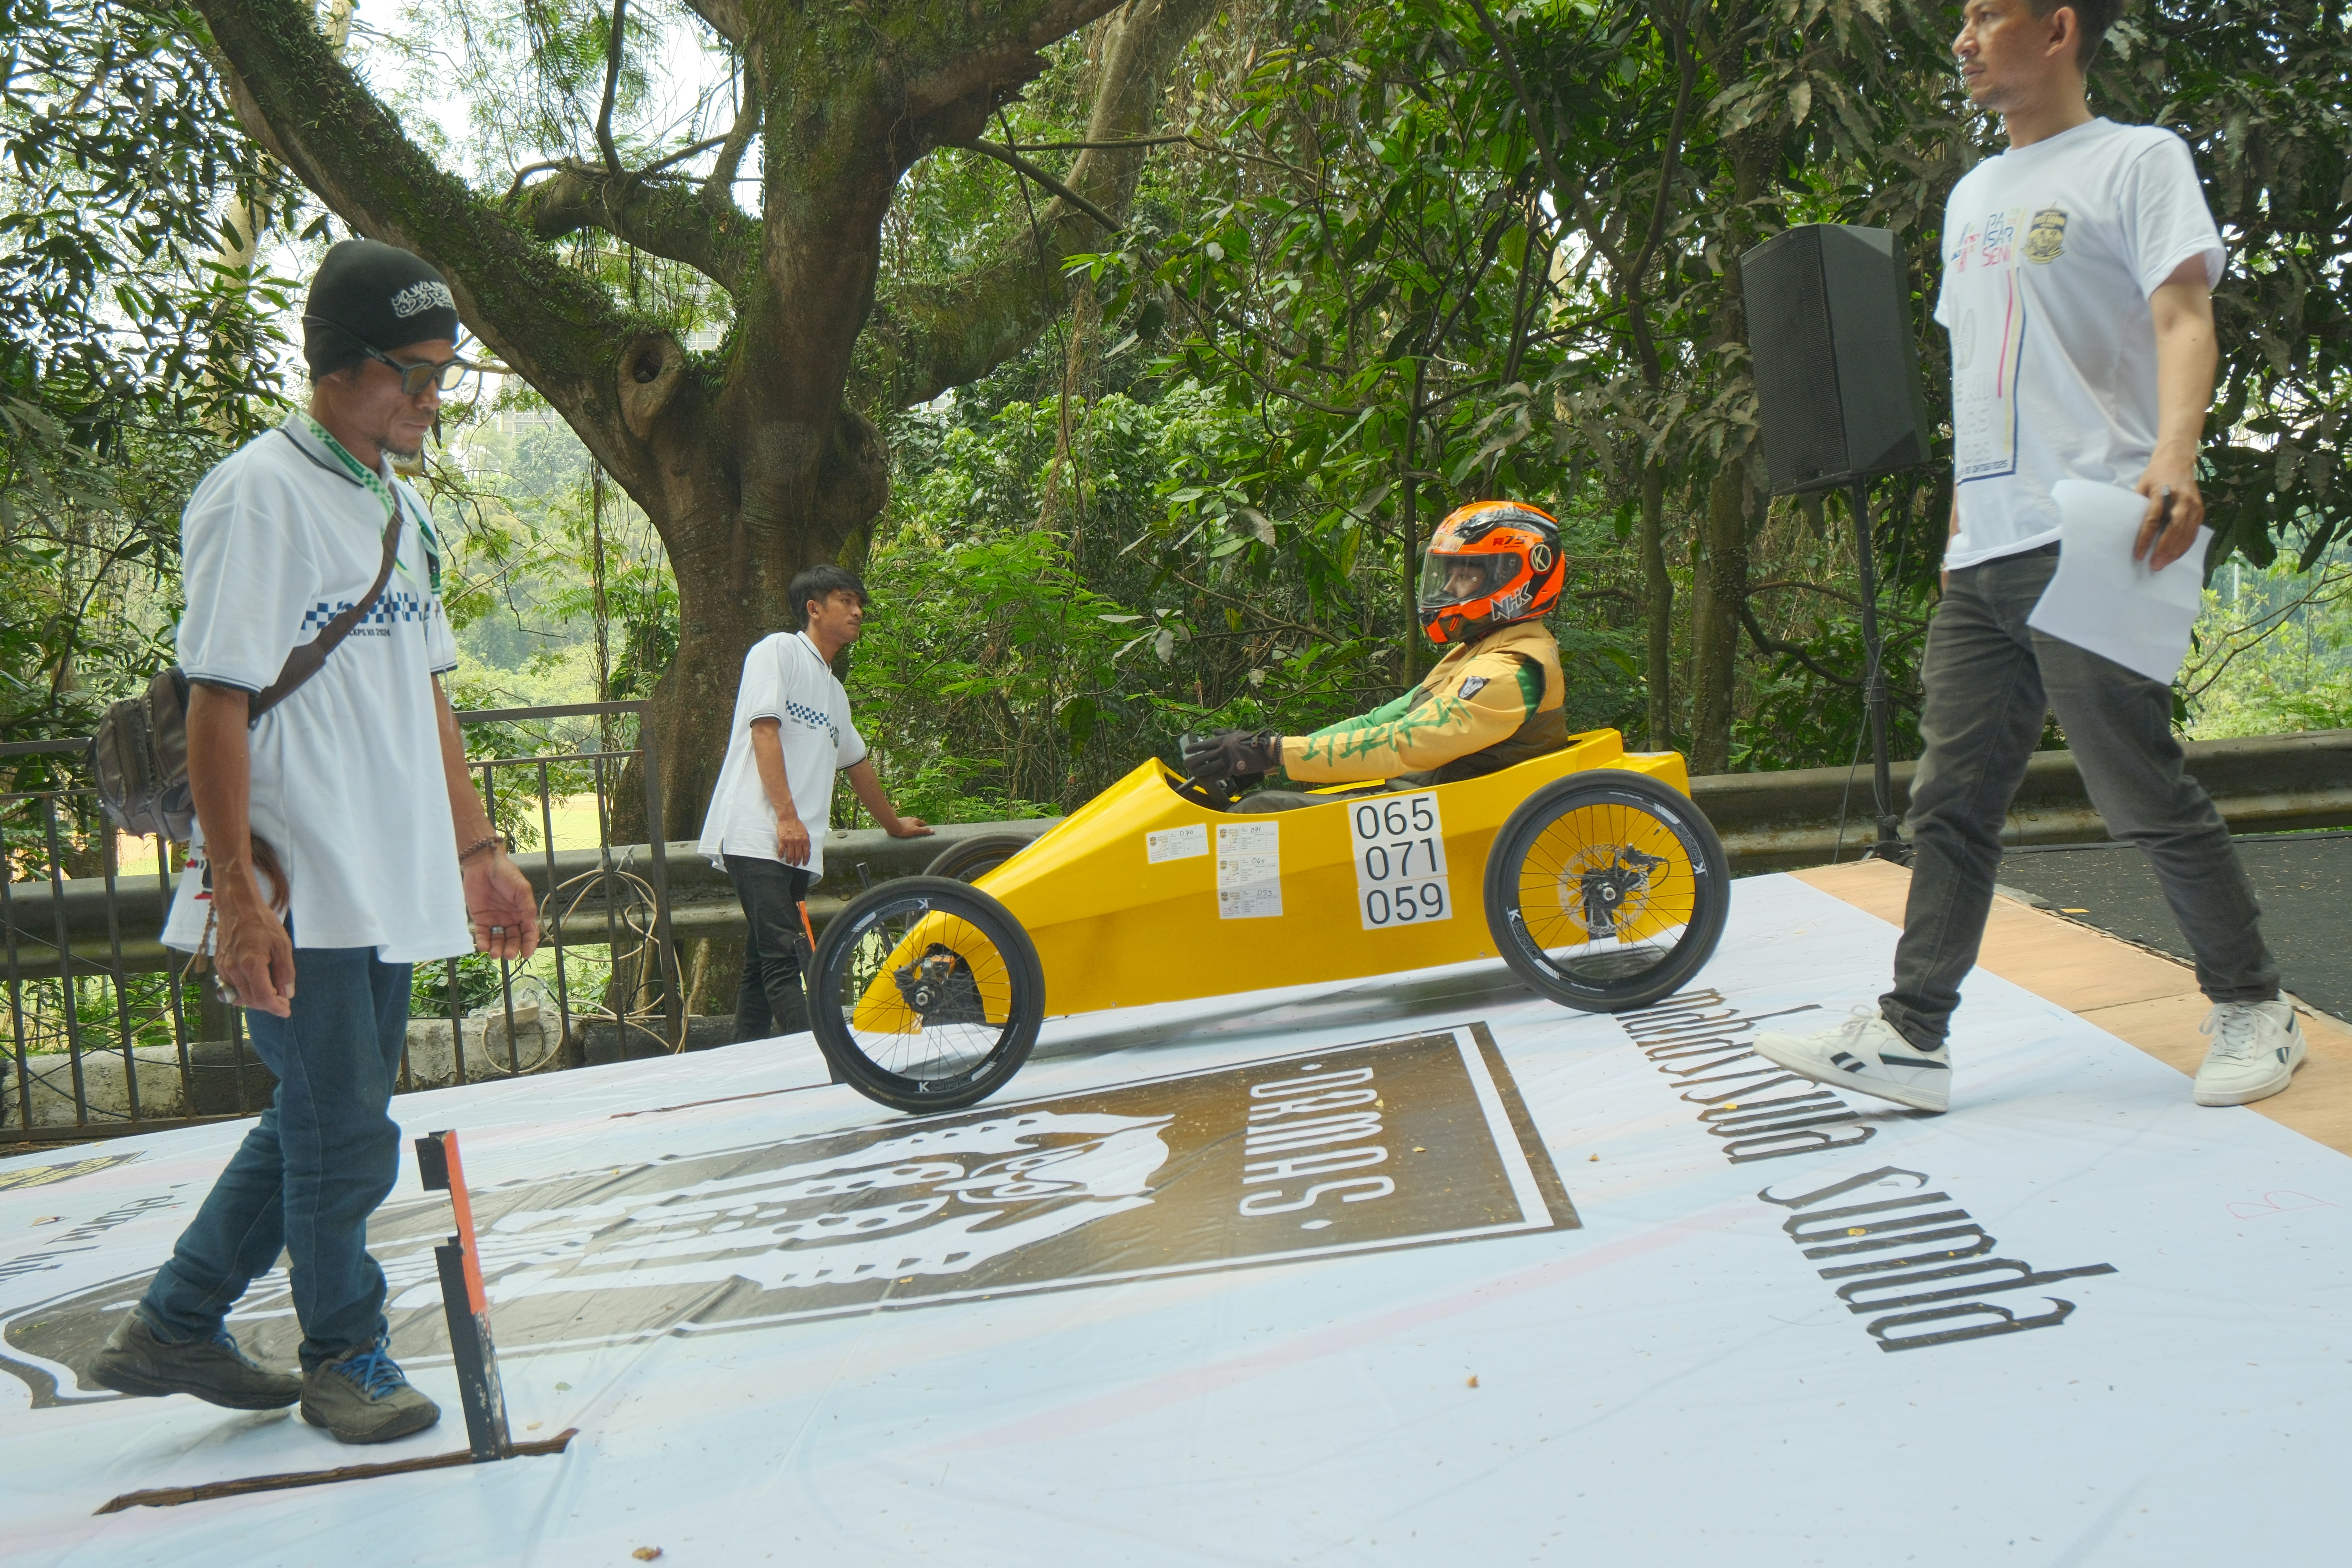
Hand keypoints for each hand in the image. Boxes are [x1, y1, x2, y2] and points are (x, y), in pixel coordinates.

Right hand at [213, 878, 295, 1017]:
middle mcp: (234, 970)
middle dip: (268, 1005)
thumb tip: (287, 993)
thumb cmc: (263, 923)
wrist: (237, 907)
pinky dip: (244, 991)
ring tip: (271, 993)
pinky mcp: (219, 965)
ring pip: (239, 996)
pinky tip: (256, 985)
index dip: (276, 1008)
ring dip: (256, 999)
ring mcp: (223, 968)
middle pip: (250, 1000)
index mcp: (252, 965)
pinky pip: (230, 986)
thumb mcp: (282, 945)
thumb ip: (285, 971)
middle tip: (282, 1001)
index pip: (263, 998)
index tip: (286, 1011)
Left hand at [464, 852, 539, 959]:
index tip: (527, 954)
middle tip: (508, 955)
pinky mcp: (480, 919)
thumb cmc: (505, 873)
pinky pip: (482, 935)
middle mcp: (510, 919)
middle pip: (513, 940)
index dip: (529, 944)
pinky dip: (483, 942)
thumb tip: (531, 924)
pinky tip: (483, 946)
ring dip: (497, 949)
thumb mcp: (522, 889)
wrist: (483, 865)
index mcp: (523, 913)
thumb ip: (527, 906)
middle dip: (512, 949)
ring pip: (498, 940)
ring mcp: (495, 920)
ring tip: (495, 953)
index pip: (529, 932)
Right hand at [775, 814, 811, 866]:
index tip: (804, 864)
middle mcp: (798, 842)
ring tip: (788, 862)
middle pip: (798, 856)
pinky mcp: (782, 840)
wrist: (788, 818)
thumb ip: (806, 841)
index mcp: (805, 840)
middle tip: (795, 865)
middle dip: (796, 862)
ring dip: (789, 860)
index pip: (806, 853)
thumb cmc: (797, 825)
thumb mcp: (805, 833)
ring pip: (790, 855)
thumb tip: (807, 850)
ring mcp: (790, 841)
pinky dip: (781, 855)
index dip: (805, 860)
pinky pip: (781, 851)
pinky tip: (781, 857)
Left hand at [884, 815, 933, 838]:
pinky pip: (904, 824)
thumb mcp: (915, 831)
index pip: (923, 823)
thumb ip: (924, 831)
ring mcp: (905, 819)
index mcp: (916, 820)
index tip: (924, 832)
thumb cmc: (904, 829)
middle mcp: (911, 818)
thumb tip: (933, 831)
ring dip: (911, 827)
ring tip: (910, 833)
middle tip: (917, 833)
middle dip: (918, 827)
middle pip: (917, 823)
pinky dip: (905, 827)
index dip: (924, 828)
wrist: (892, 826)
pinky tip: (903, 831)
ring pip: (910, 823)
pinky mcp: (900, 821)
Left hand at [1181, 728, 1283, 784]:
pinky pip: (1218, 775)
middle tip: (1186, 763)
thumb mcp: (1237, 732)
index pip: (1204, 744)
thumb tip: (1213, 731)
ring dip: (1198, 770)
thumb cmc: (1251, 740)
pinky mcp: (1232, 770)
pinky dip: (1209, 778)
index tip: (1186, 751)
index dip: (1194, 748)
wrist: (1264, 750)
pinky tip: (1203, 779)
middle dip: (1192, 761)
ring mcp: (1227, 761)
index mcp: (1223, 740)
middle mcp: (1222, 750)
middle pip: (1203, 757)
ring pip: (1208, 767)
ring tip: (1192, 772)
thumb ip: (1224, 731)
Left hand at [2133, 446, 2205, 570]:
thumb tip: (2130, 530)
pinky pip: (2193, 531)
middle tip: (2155, 565)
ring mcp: (2193, 504)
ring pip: (2186, 532)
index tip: (2139, 555)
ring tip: (2164, 564)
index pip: (2153, 520)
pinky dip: (2185, 545)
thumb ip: (2139, 506)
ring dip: (2175, 551)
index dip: (2145, 539)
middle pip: (2174, 529)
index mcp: (2164, 493)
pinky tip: (2176, 555)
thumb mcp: (2142, 486)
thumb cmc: (2156, 474)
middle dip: (2164, 549)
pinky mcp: (2200, 509)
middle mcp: (2182, 499)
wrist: (2177, 460)